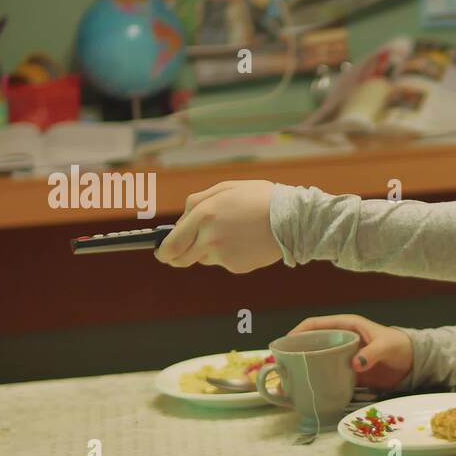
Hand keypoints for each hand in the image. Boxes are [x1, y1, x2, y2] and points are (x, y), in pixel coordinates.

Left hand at [156, 180, 281, 272]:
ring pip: (204, 259)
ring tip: (233, 234)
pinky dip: (230, 254)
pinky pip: (224, 262)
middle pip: (181, 260)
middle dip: (179, 256)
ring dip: (209, 250)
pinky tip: (246, 241)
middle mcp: (210, 238)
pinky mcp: (237, 267)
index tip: (162, 253)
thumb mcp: (224, 189)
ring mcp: (224, 256)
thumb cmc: (259, 199)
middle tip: (185, 250)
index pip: (171, 245)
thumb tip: (179, 223)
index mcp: (203, 215)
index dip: (162, 252)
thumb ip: (196, 203)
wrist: (293, 219)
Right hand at [288, 314, 413, 390]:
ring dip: (305, 367)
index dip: (298, 331)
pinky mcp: (347, 372)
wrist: (413, 363)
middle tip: (282, 365)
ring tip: (290, 379)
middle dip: (296, 351)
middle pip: (312, 342)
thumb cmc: (400, 347)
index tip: (285, 342)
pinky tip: (309, 390)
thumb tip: (355, 364)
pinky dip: (319, 381)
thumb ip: (373, 353)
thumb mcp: (387, 346)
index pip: (316, 324)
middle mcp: (341, 339)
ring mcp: (343, 356)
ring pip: (318, 359)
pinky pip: (329, 375)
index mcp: (347, 325)